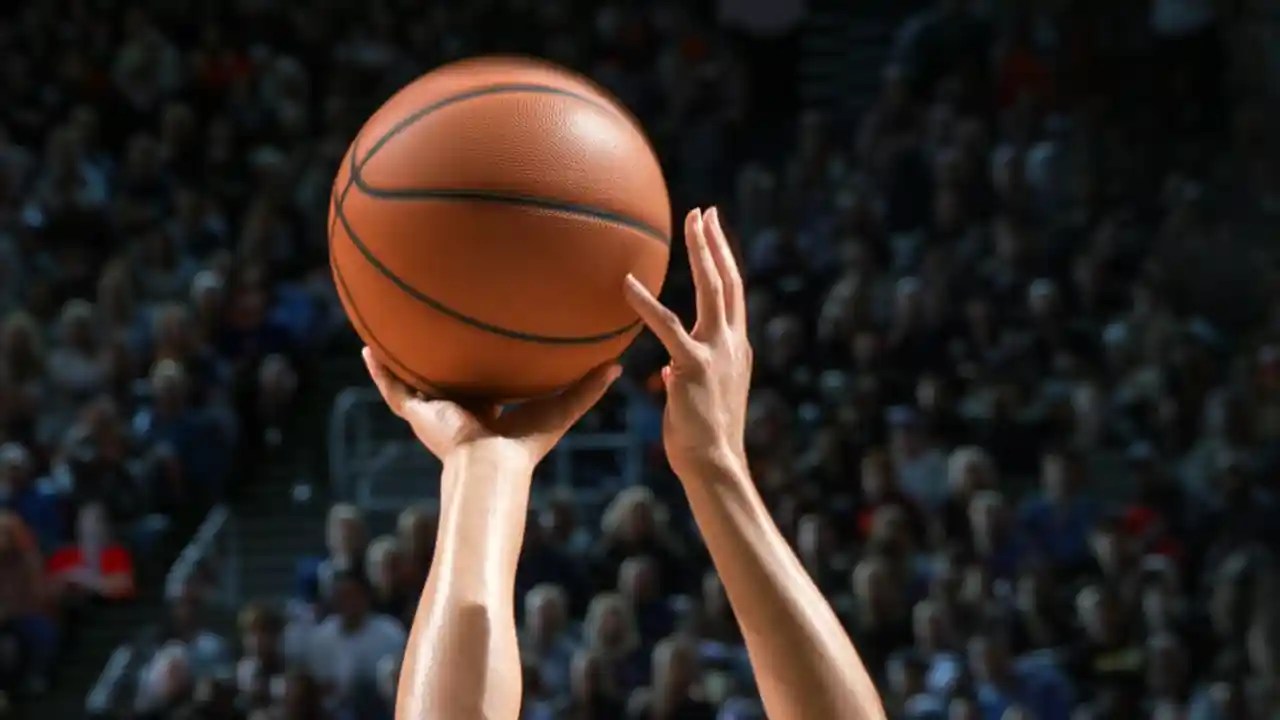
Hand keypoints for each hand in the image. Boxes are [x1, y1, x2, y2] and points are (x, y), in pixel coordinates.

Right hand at [363, 349, 619, 468]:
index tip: (486, 344)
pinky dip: (379, 371)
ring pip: (413, 383)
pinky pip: (392, 389)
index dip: (485, 366)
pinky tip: (367, 348)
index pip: (485, 385)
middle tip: (437, 330)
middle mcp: (458, 410)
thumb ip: (586, 391)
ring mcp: (434, 412)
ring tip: (387, 334)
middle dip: (442, 361)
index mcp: (487, 411)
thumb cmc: (526, 446)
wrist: (491, 465)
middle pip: (446, 380)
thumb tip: (618, 367)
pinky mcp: (416, 413)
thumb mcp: (559, 410)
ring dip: (402, 362)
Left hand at [623, 207, 750, 474]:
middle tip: (704, 212)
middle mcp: (733, 344)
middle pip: (728, 281)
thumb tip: (670, 369)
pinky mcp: (693, 365)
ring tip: (690, 222)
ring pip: (711, 290)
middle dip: (716, 243)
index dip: (725, 262)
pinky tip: (627, 284)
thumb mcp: (697, 400)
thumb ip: (687, 376)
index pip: (733, 295)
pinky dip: (646, 303)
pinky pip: (667, 326)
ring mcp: (717, 352)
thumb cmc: (704, 439)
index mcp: (736, 350)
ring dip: (701, 252)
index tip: (715, 233)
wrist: (715, 463)